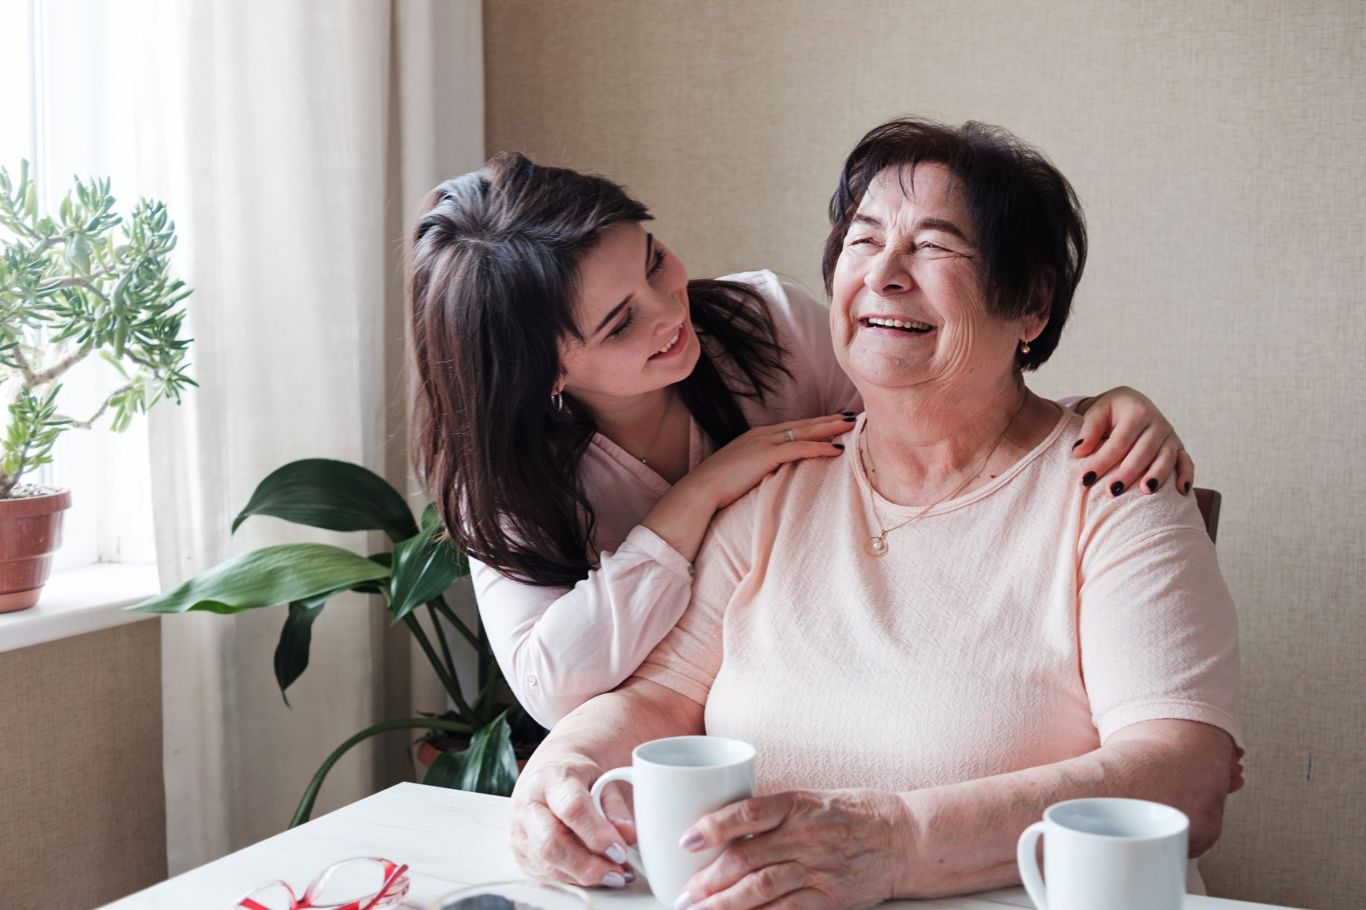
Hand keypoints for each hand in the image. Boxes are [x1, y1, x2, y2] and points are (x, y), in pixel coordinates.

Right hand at [508, 752, 636, 889]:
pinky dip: (574, 879)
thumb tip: (629, 835)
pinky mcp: (520, 854)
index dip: (598, 834)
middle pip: (551, 844)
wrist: (546, 775)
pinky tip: (594, 875)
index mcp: (551, 780)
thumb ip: (616, 809)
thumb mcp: (601, 780)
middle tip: (617, 873)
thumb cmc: (574, 777)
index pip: (572, 809)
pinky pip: (546, 875)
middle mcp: (528, 806)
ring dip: (584, 877)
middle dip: (588, 866)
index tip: (620, 851)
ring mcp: (520, 832)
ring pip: (548, 865)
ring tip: (613, 875)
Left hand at [673, 789, 904, 909]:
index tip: (684, 840)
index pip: (747, 812)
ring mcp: (817, 869)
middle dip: (708, 879)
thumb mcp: (809, 799)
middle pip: (747, 858)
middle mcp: (804, 835)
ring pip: (761, 889)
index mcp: (796, 804)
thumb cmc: (850, 813)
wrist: (902, 838)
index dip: (713, 826)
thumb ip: (770, 814)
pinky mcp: (829, 898)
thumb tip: (720, 827)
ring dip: (724, 904)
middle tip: (682, 894)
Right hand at [684, 413, 854, 510]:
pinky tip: (837, 450)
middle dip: (828, 420)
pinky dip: (820, 447)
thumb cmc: (718, 487)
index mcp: (757, 437)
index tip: (833, 422)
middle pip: (803, 425)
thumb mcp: (740, 471)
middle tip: (850, 416)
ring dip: (830, 429)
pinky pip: (800, 448)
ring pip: (805, 432)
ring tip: (851, 427)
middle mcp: (763, 434)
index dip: (815, 424)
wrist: (700, 490)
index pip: (793, 427)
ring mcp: (765, 442)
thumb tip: (772, 475)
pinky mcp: (767, 455)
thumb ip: (758, 467)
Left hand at [1072, 387, 1194, 495]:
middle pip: (1143, 451)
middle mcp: (1157, 423)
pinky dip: (1186, 475)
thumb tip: (1077, 452)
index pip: (1119, 441)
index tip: (1085, 479)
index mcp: (1136, 411)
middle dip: (1128, 472)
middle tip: (1111, 491)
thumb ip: (1088, 431)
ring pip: (1166, 457)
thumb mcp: (1097, 413)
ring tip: (1145, 491)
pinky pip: (1186, 461)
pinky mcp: (1179, 447)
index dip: (1103, 460)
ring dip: (1157, 475)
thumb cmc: (1110, 412)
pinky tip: (1181, 491)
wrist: (1131, 404)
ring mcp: (1170, 436)